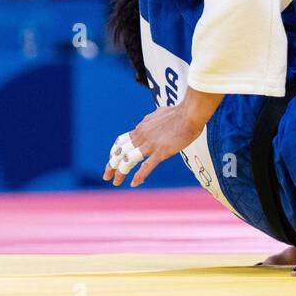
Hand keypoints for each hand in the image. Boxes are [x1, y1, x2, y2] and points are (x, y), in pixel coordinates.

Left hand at [103, 88, 222, 187]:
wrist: (190, 114)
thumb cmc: (178, 113)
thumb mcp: (158, 114)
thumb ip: (151, 120)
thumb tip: (148, 121)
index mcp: (141, 128)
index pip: (121, 141)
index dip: (115, 152)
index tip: (112, 160)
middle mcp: (141, 136)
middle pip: (121, 152)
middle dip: (111, 164)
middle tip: (106, 175)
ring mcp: (150, 144)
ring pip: (129, 160)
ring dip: (120, 172)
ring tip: (116, 182)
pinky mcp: (161, 151)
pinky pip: (147, 166)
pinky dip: (139, 176)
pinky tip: (134, 183)